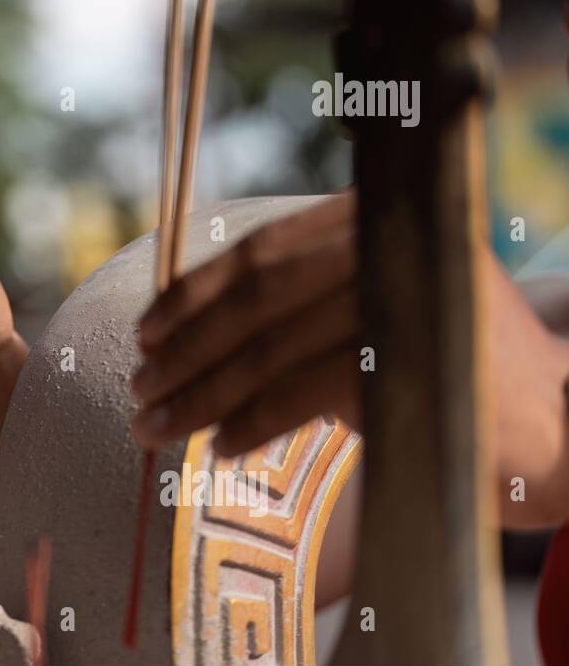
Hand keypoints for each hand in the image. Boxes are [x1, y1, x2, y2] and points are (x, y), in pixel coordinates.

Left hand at [130, 190, 568, 527]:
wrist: (549, 432)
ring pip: (275, 346)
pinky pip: (309, 389)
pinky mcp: (419, 359)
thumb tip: (182, 327)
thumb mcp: (362, 314)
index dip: (193, 293)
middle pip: (258, 299)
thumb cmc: (434, 371)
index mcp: (372, 219)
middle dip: (187, 349)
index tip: (144, 334)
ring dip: (203, 391)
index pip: (262, 252)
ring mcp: (408, 297)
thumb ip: (293, 302)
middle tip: (138, 389)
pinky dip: (256, 419)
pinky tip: (223, 446)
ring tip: (157, 425)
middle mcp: (392, 243)